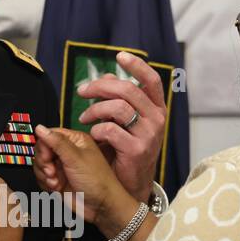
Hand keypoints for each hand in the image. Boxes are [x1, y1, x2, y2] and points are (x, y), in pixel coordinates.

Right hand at [32, 126, 138, 234]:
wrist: (101, 206)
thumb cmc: (97, 181)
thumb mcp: (75, 158)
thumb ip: (56, 142)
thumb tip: (40, 127)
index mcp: (75, 140)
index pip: (49, 135)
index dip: (44, 146)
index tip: (46, 157)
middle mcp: (67, 152)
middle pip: (41, 150)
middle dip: (43, 162)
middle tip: (51, 171)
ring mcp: (61, 166)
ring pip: (39, 164)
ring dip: (44, 174)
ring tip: (56, 182)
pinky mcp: (58, 180)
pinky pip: (41, 178)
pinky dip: (45, 183)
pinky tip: (56, 188)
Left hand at [73, 51, 165, 201]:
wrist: (132, 184)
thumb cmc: (127, 149)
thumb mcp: (126, 122)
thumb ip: (119, 99)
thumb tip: (108, 76)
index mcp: (157, 109)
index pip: (152, 80)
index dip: (136, 65)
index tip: (119, 55)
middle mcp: (157, 119)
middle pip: (128, 90)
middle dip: (100, 87)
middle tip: (82, 91)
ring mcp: (149, 135)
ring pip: (118, 108)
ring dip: (95, 109)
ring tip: (84, 117)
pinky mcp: (137, 150)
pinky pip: (111, 130)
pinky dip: (97, 129)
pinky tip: (93, 134)